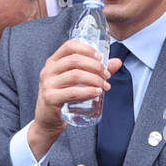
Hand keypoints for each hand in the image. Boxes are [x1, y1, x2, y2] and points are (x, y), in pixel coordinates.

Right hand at [31, 41, 123, 155]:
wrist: (48, 120)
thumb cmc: (64, 97)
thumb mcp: (77, 81)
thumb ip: (96, 71)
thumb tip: (117, 62)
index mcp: (53, 61)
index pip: (69, 46)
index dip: (87, 49)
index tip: (100, 58)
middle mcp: (48, 70)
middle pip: (75, 60)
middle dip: (95, 66)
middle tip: (107, 75)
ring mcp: (48, 84)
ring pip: (75, 75)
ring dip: (94, 79)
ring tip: (105, 86)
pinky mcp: (50, 98)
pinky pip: (72, 92)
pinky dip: (87, 91)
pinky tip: (97, 93)